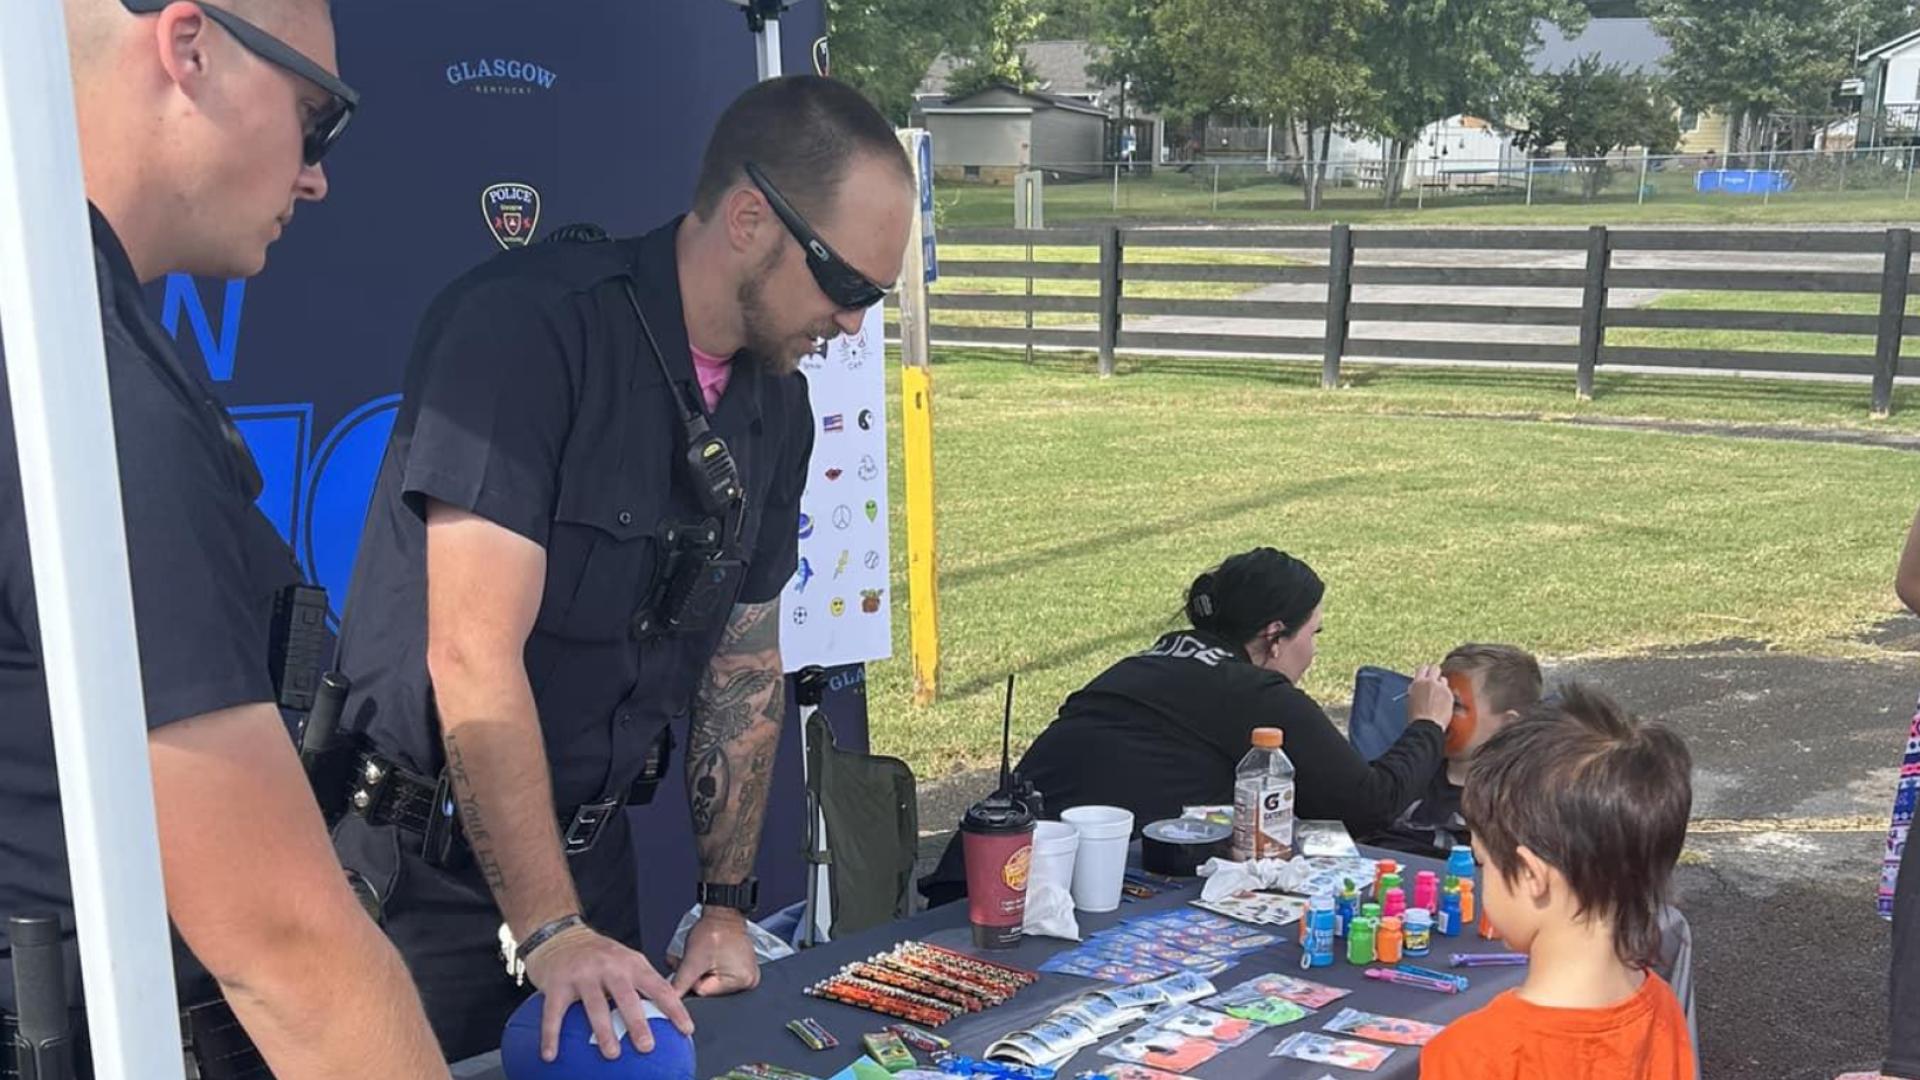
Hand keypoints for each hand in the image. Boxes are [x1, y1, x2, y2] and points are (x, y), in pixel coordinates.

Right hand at [524, 924, 694, 1061]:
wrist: (559, 935)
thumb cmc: (596, 954)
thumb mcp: (625, 960)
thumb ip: (641, 982)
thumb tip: (666, 1013)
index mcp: (631, 963)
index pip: (658, 987)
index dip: (674, 1009)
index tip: (686, 1029)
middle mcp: (609, 967)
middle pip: (627, 997)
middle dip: (638, 1023)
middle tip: (647, 1046)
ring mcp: (582, 975)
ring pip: (595, 1006)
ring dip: (604, 1032)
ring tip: (612, 1053)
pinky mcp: (557, 984)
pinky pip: (554, 1014)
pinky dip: (552, 1036)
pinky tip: (551, 1054)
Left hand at [670, 907, 762, 997]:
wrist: (722, 912)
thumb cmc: (714, 929)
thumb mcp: (693, 960)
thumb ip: (680, 983)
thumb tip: (671, 1000)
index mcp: (742, 981)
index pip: (705, 992)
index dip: (692, 978)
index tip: (688, 965)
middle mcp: (749, 980)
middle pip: (710, 988)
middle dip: (695, 975)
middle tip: (692, 958)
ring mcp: (746, 973)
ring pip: (712, 981)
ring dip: (700, 971)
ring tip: (699, 954)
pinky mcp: (742, 967)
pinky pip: (720, 974)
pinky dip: (709, 967)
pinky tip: (707, 956)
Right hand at [1407, 664, 1453, 729]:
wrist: (1427, 725)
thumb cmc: (1417, 716)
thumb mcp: (1411, 699)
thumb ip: (1416, 689)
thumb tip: (1419, 686)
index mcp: (1418, 683)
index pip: (1423, 668)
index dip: (1425, 670)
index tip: (1427, 673)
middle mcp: (1430, 682)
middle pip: (1435, 668)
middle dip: (1435, 673)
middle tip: (1435, 680)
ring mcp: (1441, 688)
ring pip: (1443, 679)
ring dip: (1441, 684)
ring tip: (1438, 695)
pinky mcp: (1449, 695)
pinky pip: (1448, 691)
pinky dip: (1446, 695)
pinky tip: (1442, 703)